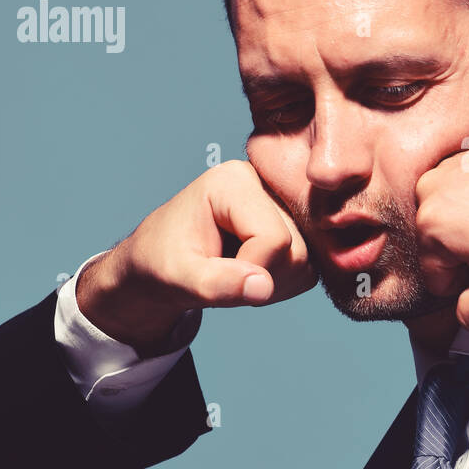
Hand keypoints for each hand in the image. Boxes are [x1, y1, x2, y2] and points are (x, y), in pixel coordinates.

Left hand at [76, 159, 315, 354]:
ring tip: (231, 273)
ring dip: (270, 284)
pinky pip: (307, 270)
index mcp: (234, 181)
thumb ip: (216, 283)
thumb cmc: (161, 263)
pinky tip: (248, 273)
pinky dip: (279, 285)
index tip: (213, 275)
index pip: (273, 238)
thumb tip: (263, 288)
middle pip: (295, 250)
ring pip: (305, 262)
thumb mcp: (178, 277)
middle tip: (220, 276)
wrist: (160, 265)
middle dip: (260, 278)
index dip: (249, 270)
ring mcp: (284, 205)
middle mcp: (266, 184)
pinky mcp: (295, 227)